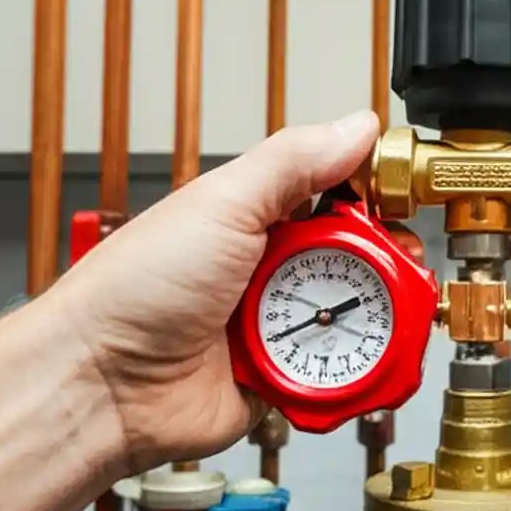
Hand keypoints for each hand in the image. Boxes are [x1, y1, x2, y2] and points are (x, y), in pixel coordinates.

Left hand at [47, 110, 380, 472]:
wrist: (102, 384)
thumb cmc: (137, 289)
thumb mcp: (223, 203)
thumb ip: (294, 162)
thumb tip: (358, 125)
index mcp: (258, 219)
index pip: (339, 196)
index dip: (377, 197)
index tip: (409, 200)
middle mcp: (272, 272)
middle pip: (361, 262)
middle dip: (390, 265)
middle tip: (406, 270)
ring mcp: (279, 329)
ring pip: (358, 322)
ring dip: (380, 323)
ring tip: (392, 320)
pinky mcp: (282, 385)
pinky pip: (340, 381)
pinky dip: (358, 377)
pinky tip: (364, 365)